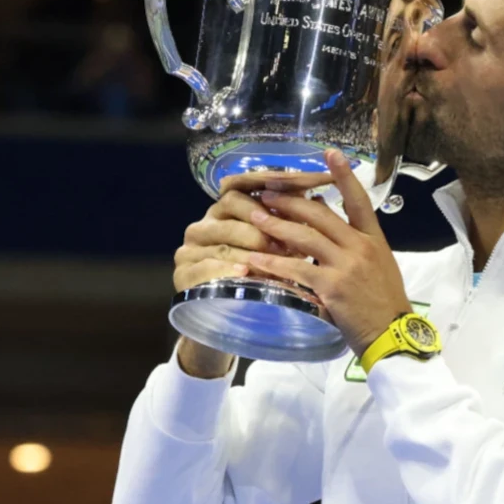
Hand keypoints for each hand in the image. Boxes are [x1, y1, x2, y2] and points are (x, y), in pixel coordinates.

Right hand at [171, 170, 331, 377]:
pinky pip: (203, 266)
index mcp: (228, 209)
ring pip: (221, 235)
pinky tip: (245, 272)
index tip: (309, 181)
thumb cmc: (261, 282)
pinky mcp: (182, 273)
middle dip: (264, 215)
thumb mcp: (278, 252)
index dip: (276, 180)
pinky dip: (226, 269)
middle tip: (289, 228)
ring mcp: (191, 247)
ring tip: (273, 253)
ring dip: (248, 242)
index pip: (247, 182)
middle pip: (232, 203)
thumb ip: (290, 226)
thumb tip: (321, 200)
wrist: (229, 323)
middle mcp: (207, 221)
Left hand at [244, 149, 412, 355]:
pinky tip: (255, 258)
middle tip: (267, 191)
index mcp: (374, 240)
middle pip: (321, 214)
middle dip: (291, 200)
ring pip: (305, 236)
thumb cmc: (384, 304)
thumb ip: (355, 245)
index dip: (344, 176)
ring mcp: (346, 266)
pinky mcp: (332, 287)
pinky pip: (296, 269)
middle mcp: (361, 247)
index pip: (359, 201)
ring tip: (255, 215)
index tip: (330, 154)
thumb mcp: (378, 267)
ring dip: (276, 224)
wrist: (392, 335)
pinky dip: (273, 262)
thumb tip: (327, 222)